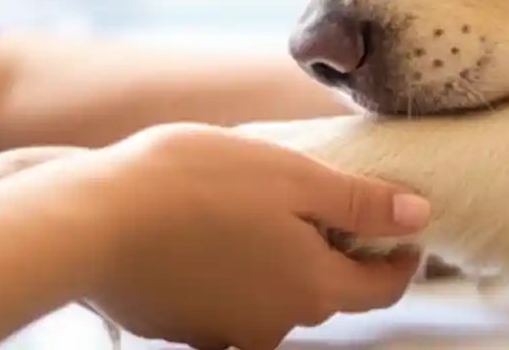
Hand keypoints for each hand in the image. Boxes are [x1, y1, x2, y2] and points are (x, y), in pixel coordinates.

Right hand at [81, 124, 430, 349]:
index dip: (400, 257)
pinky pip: (226, 301)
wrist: (89, 223)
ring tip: (253, 206)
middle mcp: (275, 325)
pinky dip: (230, 271)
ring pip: (273, 296)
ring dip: (276, 259)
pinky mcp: (181, 328)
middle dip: (334, 251)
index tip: (404, 231)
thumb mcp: (293, 176)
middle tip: (322, 201)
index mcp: (312, 288)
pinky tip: (207, 230)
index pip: (381, 287)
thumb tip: (418, 217)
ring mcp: (224, 333)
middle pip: (326, 291)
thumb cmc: (195, 185)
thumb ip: (360, 201)